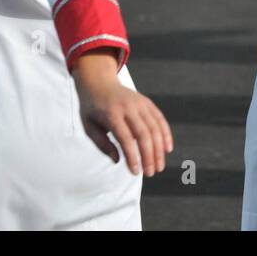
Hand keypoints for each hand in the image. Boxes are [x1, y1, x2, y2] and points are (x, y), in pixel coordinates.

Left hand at [73, 51, 173, 175]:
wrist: (99, 82)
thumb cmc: (92, 109)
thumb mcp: (88, 127)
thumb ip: (102, 144)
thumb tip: (118, 160)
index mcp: (111, 114)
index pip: (125, 138)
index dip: (132, 156)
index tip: (135, 172)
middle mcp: (128, 108)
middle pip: (143, 134)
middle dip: (149, 155)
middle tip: (151, 173)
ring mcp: (139, 103)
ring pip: (154, 128)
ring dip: (159, 149)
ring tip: (159, 166)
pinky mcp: (147, 102)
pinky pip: (159, 119)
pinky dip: (165, 134)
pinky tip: (168, 148)